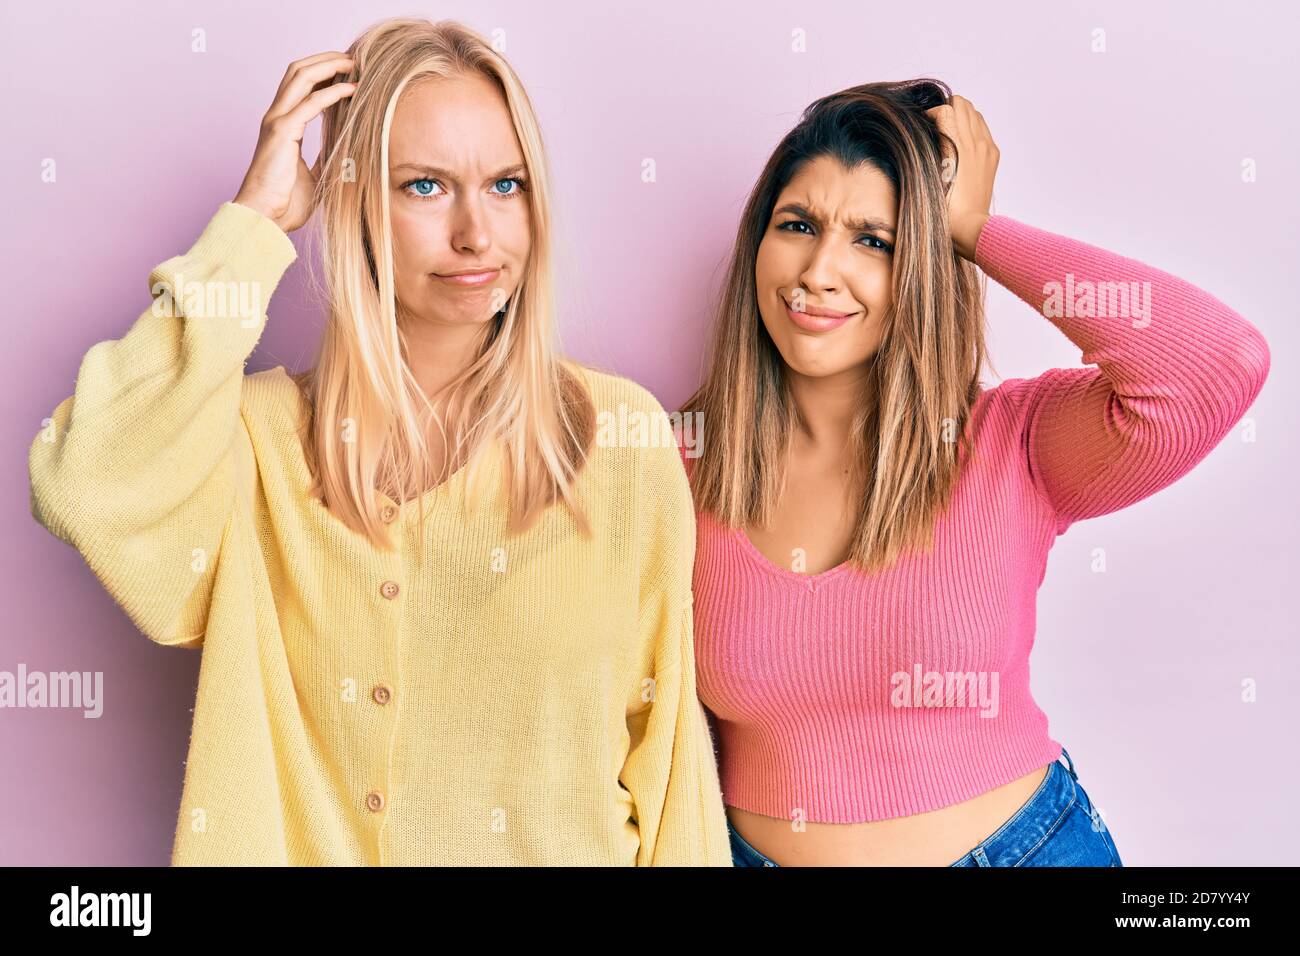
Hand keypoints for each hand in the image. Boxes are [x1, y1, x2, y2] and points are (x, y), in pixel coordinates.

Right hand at [233, 52, 356, 232]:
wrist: (265, 218)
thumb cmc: (285, 202)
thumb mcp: (314, 175)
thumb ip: (325, 157)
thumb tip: (343, 150)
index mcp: (282, 125)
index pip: (300, 85)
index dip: (322, 72)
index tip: (347, 70)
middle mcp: (276, 116)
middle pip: (298, 71)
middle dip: (325, 59)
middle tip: (352, 58)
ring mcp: (277, 121)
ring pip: (301, 77)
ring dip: (328, 66)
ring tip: (352, 64)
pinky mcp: (282, 131)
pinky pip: (310, 103)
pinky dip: (332, 92)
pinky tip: (351, 90)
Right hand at [925, 94, 997, 261]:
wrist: (969, 227)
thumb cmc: (944, 208)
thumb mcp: (928, 175)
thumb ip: (930, 146)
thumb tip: (929, 128)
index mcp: (957, 145)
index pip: (945, 110)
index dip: (931, 114)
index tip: (924, 125)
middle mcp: (975, 141)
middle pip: (962, 104)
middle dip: (947, 109)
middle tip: (936, 125)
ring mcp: (986, 147)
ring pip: (974, 112)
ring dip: (961, 116)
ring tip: (949, 132)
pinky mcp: (992, 155)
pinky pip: (983, 128)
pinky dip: (972, 127)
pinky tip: (962, 143)